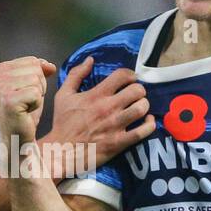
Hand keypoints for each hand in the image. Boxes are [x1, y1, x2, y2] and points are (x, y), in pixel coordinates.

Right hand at [0, 56, 56, 142]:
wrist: (17, 135)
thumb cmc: (25, 111)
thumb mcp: (32, 85)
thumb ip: (39, 70)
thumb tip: (50, 66)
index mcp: (1, 68)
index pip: (33, 61)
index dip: (37, 78)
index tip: (26, 92)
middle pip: (36, 69)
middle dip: (38, 86)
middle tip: (27, 101)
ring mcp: (2, 88)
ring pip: (37, 80)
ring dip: (37, 96)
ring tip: (26, 106)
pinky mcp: (9, 100)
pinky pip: (36, 93)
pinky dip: (36, 104)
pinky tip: (26, 111)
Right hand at [43, 57, 155, 176]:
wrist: (60, 151)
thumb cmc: (62, 123)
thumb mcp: (63, 95)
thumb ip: (76, 74)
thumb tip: (90, 60)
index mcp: (96, 94)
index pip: (122, 75)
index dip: (130, 74)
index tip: (130, 80)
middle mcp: (108, 108)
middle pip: (137, 91)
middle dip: (139, 90)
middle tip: (135, 95)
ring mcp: (115, 125)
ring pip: (142, 108)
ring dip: (144, 106)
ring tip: (140, 107)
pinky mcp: (119, 142)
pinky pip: (143, 132)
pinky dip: (150, 125)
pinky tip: (147, 122)